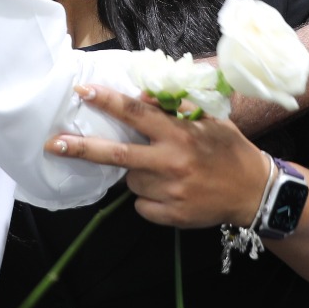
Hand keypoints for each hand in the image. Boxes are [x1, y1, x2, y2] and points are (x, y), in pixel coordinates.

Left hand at [46, 84, 270, 229]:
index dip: (107, 101)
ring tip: (166, 171)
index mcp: (179, 134)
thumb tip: (142, 95)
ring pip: (131, 181)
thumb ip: (177, 109)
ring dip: (138, 174)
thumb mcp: (210, 121)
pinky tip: (172, 192)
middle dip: (82, 148)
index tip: (82, 92)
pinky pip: (142, 205)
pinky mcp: (172, 216)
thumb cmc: (229, 151)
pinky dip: (149, 199)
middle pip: (117, 154)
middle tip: (54, 144)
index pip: (136, 113)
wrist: (254, 192)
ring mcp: (170, 192)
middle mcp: (171, 162)